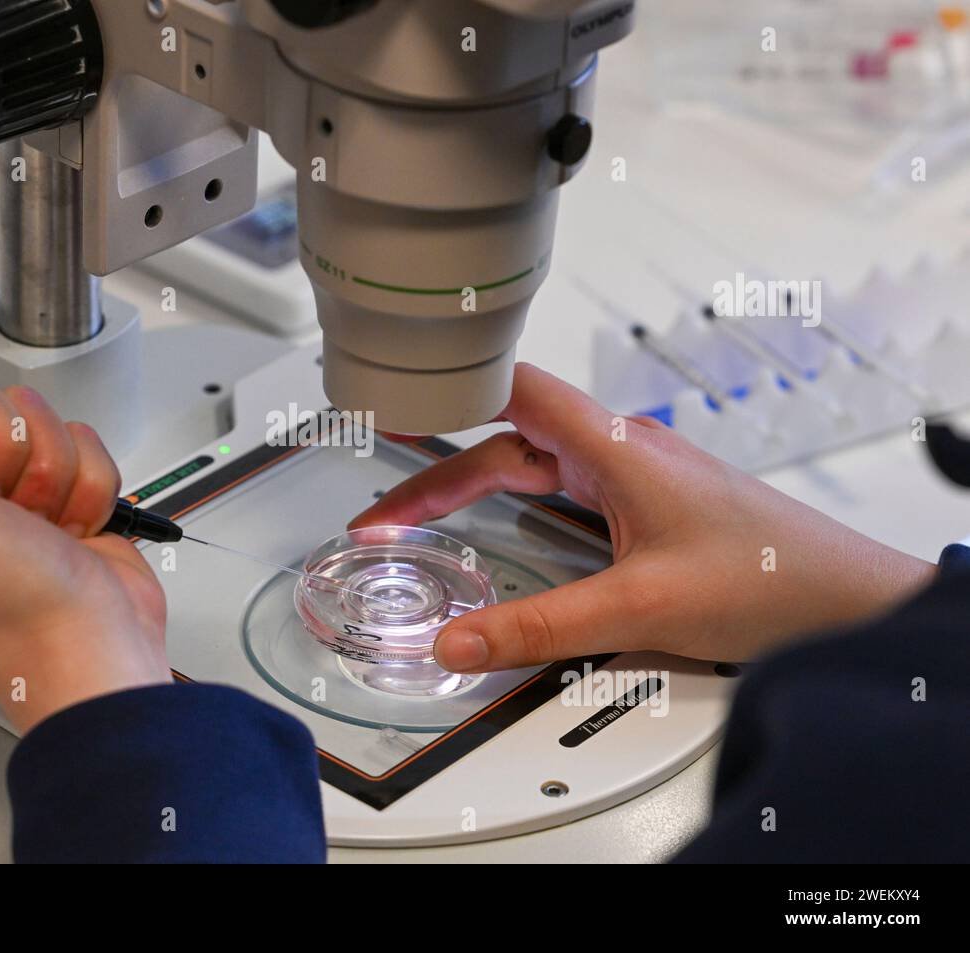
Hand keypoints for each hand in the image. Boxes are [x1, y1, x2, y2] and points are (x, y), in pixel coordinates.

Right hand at [351, 363, 936, 671]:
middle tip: (386, 520)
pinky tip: (503, 536)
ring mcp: (636, 476)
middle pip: (507, 442)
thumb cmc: (772, 578)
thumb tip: (459, 641)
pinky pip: (563, 492)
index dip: (449, 389)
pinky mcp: (648, 504)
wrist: (849, 600)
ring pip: (534, 467)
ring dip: (475, 490)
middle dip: (439, 477)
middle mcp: (623, 451)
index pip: (514, 389)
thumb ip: (540, 628)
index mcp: (617, 448)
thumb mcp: (639, 609)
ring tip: (421, 523)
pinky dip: (516, 509)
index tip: (391, 403)